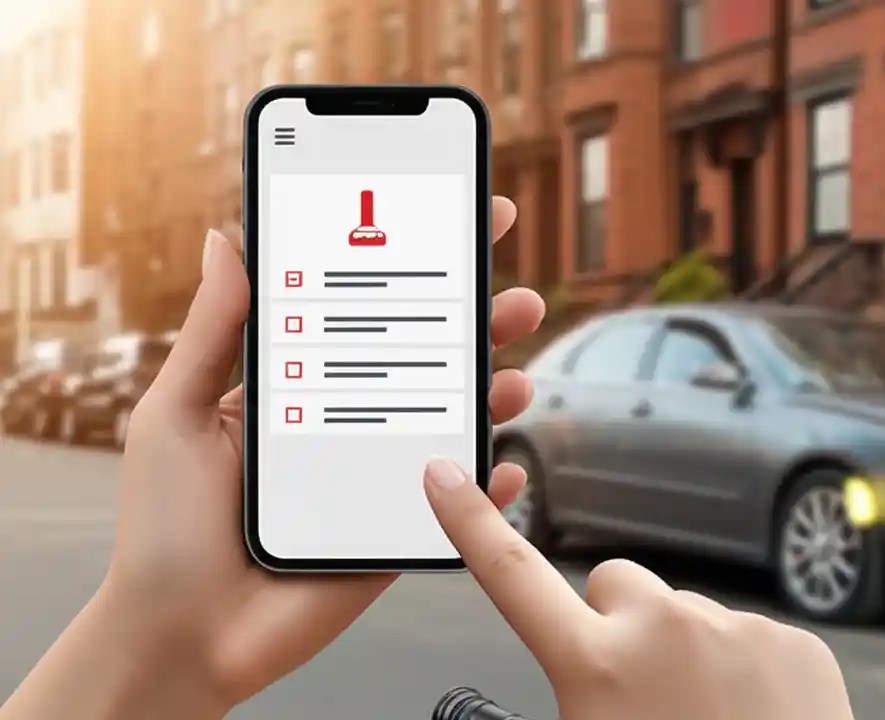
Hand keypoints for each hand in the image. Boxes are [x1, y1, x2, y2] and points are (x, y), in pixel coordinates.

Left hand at [1, 198, 543, 719]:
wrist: (182, 633)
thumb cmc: (164, 527)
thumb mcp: (177, 413)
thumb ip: (214, 332)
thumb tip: (224, 240)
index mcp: (298, 389)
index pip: (364, 317)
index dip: (412, 273)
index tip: (455, 223)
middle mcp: (347, 427)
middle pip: (427, 364)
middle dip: (479, 328)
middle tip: (515, 300)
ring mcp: (378, 479)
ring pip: (452, 425)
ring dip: (495, 396)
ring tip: (514, 380)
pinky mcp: (398, 533)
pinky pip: (458, 502)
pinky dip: (489, 484)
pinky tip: (503, 464)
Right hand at [425, 460, 855, 719]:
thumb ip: (572, 694)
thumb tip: (579, 666)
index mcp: (596, 666)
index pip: (513, 576)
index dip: (472, 522)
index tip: (444, 474)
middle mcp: (663, 629)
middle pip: (615, 583)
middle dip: (616, 620)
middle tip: (639, 690)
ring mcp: (737, 629)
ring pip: (687, 616)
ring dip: (688, 654)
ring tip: (706, 718)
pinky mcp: (795, 642)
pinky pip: (751, 638)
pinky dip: (748, 673)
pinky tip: (754, 719)